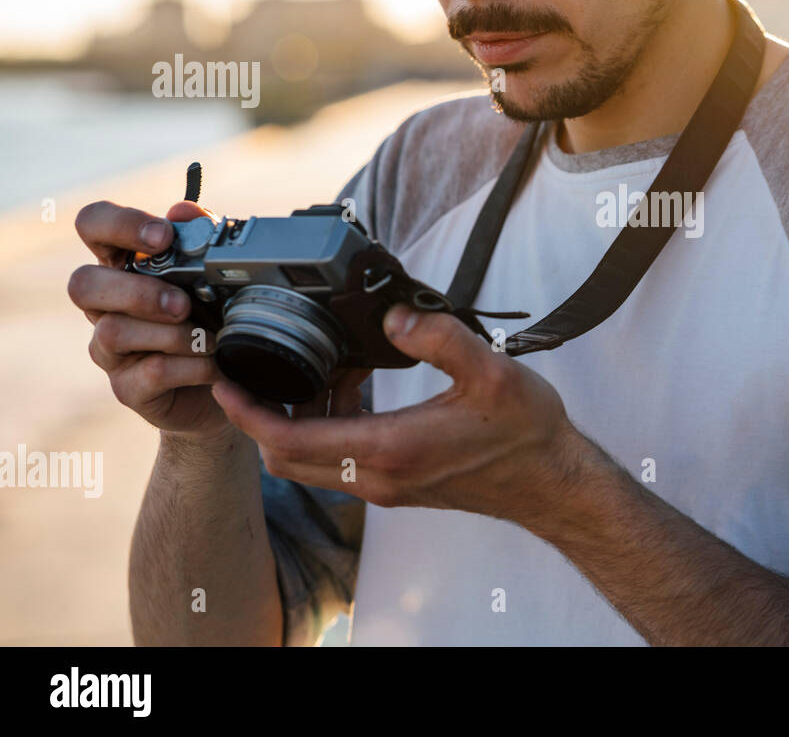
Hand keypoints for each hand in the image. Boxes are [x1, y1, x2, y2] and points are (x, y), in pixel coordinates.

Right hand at [70, 199, 229, 439]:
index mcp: (124, 263)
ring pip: (111, 331)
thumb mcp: (218, 270)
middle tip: (182, 304)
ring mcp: (112, 349)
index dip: (119, 224)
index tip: (163, 237)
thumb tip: (183, 210)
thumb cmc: (216, 313)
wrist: (232, 378)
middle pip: (82, 284)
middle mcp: (106, 305)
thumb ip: (203, 236)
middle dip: (135, 291)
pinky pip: (149, 373)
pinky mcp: (128, 387)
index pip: (93, 225)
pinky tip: (214, 364)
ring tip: (208, 338)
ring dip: (169, 334)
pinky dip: (189, 367)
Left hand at [210, 304, 588, 522]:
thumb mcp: (490, 371)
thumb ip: (439, 337)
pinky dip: (325, 428)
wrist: (550, 482)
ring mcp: (384, 486)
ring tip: (311, 370)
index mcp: (388, 449)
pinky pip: (338, 461)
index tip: (222, 382)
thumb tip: (394, 317)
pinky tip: (354, 388)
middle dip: (257, 416)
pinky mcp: (396, 485)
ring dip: (294, 422)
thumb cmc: (525, 432)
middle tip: (251, 371)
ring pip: (310, 461)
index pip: (289, 439)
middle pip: (285, 457)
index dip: (245, 412)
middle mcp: (376, 476)